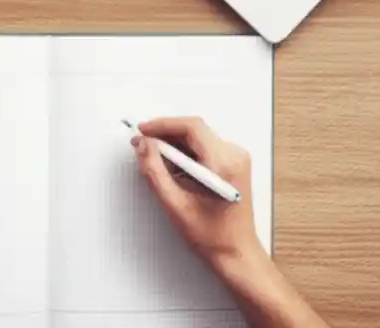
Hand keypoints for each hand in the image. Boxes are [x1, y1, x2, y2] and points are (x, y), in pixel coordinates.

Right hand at [131, 117, 263, 270]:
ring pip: (197, 138)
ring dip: (174, 144)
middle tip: (143, 144)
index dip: (162, 125)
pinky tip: (171, 167)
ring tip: (153, 158)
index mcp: (224, 164)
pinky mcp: (232, 165)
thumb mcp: (175, 205)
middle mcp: (234, 156)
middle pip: (194, 130)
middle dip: (165, 134)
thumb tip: (144, 147)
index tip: (143, 131)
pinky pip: (204, 148)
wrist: (236, 253)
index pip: (191, 127)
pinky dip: (185, 153)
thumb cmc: (214, 236)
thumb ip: (155, 172)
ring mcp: (236, 160)